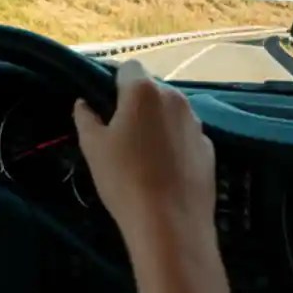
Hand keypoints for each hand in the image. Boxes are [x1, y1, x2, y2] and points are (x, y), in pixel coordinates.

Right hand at [73, 60, 215, 245]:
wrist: (171, 223)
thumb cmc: (124, 179)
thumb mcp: (93, 148)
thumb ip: (86, 118)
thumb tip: (84, 104)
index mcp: (144, 91)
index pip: (129, 68)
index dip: (115, 83)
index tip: (106, 107)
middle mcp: (175, 98)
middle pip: (151, 90)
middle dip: (137, 105)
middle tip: (121, 136)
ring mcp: (196, 123)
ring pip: (171, 113)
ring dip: (157, 124)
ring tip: (144, 157)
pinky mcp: (209, 147)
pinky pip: (186, 136)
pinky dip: (175, 144)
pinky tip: (165, 171)